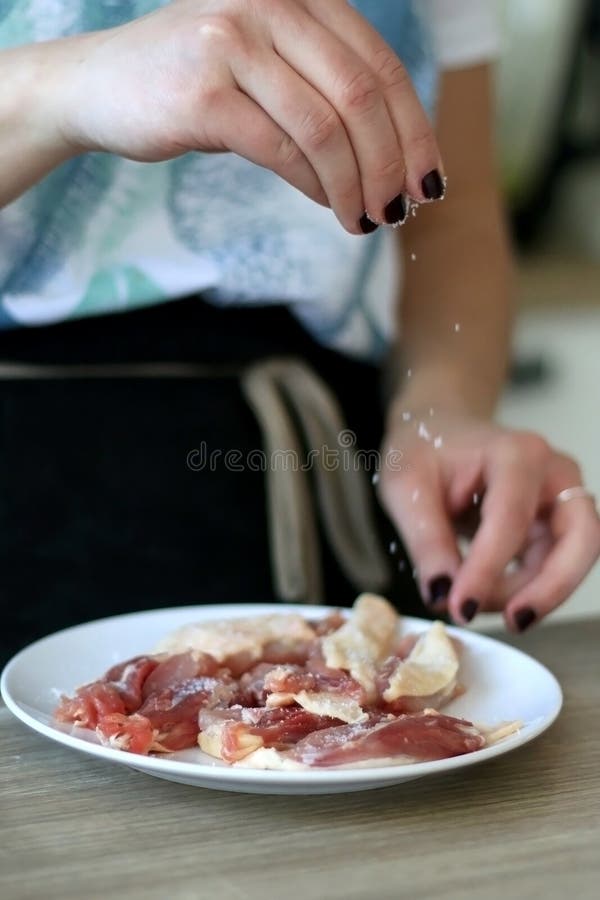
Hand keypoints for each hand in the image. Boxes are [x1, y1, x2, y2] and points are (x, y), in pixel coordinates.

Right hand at [51, 0, 442, 232]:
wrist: (99, 87)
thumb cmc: (194, 83)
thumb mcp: (268, 66)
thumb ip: (323, 88)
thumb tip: (392, 156)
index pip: (380, 66)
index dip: (414, 129)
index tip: (428, 180)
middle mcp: (270, 3)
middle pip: (361, 97)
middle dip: (390, 164)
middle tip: (399, 210)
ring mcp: (234, 42)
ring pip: (325, 128)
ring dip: (354, 185)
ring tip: (365, 219)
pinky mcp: (205, 92)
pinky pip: (282, 150)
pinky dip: (315, 186)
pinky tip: (328, 205)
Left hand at [378, 408, 599, 630]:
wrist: (436, 431)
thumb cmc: (422, 449)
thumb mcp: (405, 487)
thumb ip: (425, 539)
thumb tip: (442, 592)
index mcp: (515, 452)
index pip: (511, 518)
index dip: (488, 569)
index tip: (459, 605)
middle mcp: (552, 472)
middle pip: (581, 537)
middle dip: (549, 588)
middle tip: (509, 620)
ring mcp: (560, 497)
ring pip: (574, 558)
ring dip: (533, 594)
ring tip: (475, 605)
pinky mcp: (556, 522)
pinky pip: (556, 565)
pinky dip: (527, 590)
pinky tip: (487, 598)